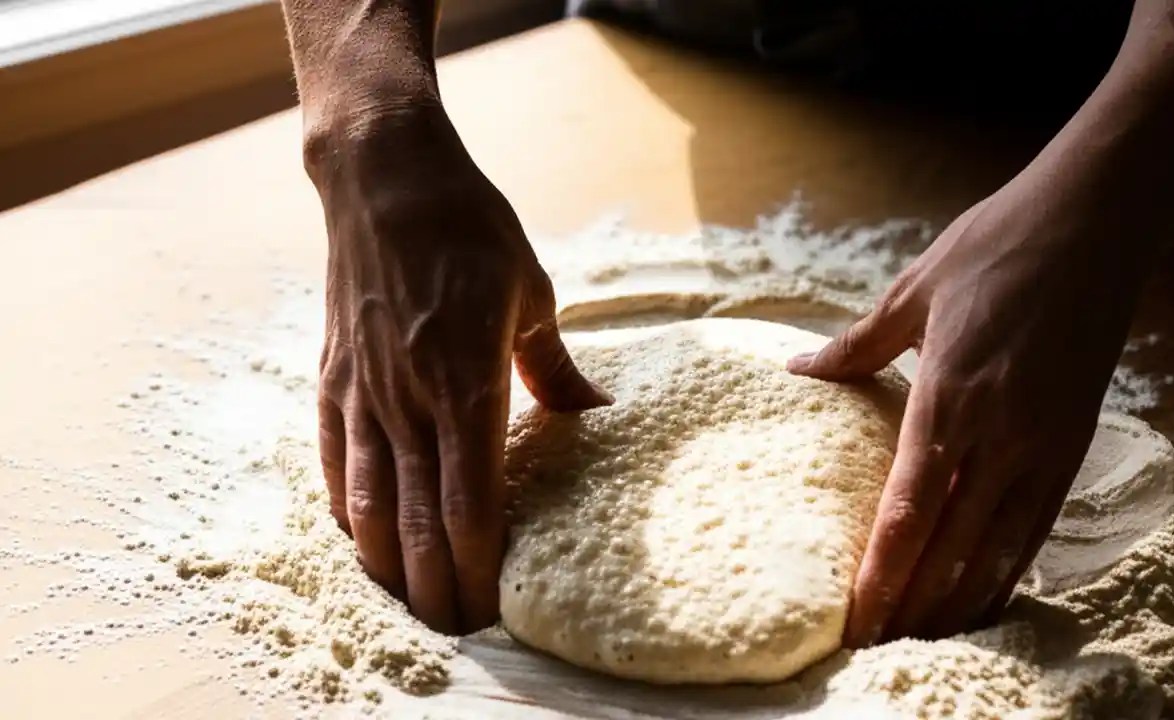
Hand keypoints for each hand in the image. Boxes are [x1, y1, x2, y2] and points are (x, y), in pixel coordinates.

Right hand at [308, 106, 610, 633]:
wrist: (386, 179)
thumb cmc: (469, 229)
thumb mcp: (532, 292)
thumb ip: (554, 366)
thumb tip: (595, 410)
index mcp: (467, 381)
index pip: (470, 500)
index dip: (480, 564)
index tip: (494, 608)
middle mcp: (408, 399)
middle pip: (415, 521)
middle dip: (437, 586)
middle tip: (457, 631)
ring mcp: (362, 392)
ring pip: (366, 504)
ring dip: (388, 564)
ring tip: (410, 605)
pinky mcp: (332, 378)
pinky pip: (331, 462)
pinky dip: (345, 510)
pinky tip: (360, 538)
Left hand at [788, 166, 1144, 646]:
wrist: (1092, 224)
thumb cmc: (993, 248)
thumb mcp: (911, 291)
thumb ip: (855, 346)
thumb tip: (800, 371)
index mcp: (947, 396)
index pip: (907, 510)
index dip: (881, 571)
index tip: (856, 614)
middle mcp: (999, 432)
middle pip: (950, 544)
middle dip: (912, 602)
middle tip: (876, 645)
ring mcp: (1043, 441)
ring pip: (998, 546)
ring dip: (959, 599)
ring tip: (922, 636)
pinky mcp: (1073, 440)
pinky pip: (1039, 523)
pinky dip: (1010, 567)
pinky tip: (986, 594)